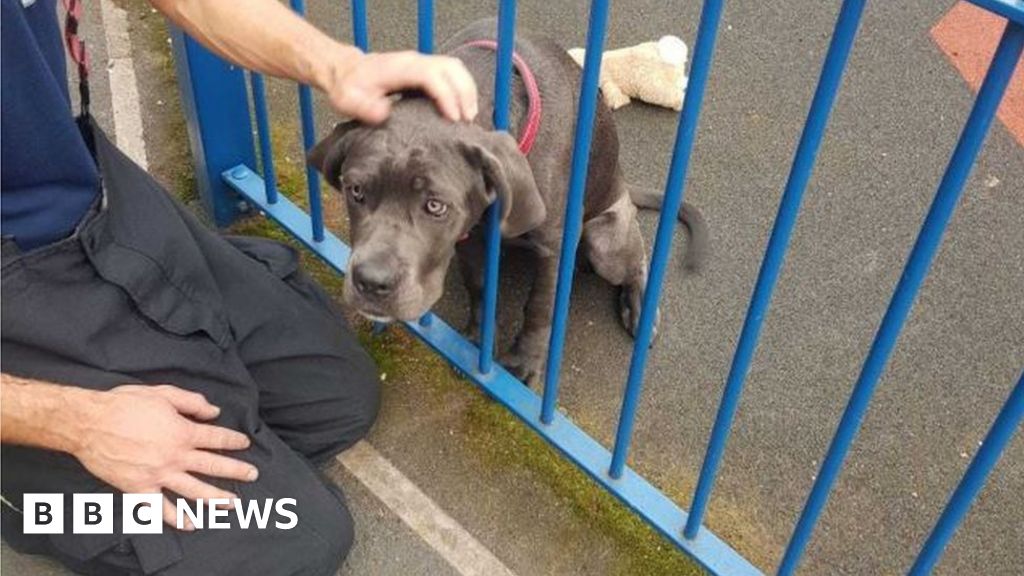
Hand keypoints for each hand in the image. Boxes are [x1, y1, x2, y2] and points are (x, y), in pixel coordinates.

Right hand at [70, 385, 256, 528]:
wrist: (88, 423)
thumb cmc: (124, 404)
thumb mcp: (163, 393)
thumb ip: (192, 402)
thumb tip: (214, 411)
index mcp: (182, 432)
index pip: (217, 438)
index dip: (233, 440)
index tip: (245, 443)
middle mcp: (174, 456)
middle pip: (213, 466)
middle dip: (236, 471)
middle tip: (253, 475)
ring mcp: (158, 475)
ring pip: (194, 491)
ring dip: (216, 498)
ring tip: (233, 504)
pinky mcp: (138, 489)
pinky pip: (159, 508)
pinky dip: (175, 518)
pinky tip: (190, 524)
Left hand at [320, 50, 478, 124]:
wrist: (346, 71)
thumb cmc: (350, 87)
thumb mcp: (348, 100)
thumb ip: (364, 108)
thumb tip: (385, 113)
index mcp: (400, 68)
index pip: (431, 76)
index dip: (446, 96)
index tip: (453, 119)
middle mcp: (414, 61)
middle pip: (451, 69)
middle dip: (464, 95)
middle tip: (466, 122)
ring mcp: (422, 62)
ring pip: (456, 69)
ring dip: (467, 91)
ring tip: (469, 117)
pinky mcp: (426, 68)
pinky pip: (453, 72)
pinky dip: (463, 88)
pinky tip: (463, 107)